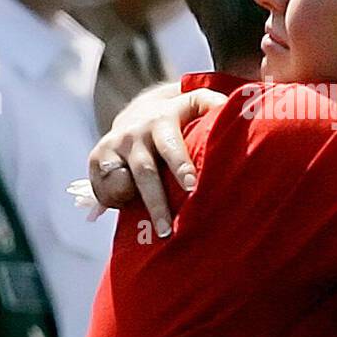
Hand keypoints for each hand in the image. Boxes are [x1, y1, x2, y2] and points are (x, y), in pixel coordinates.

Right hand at [87, 87, 227, 236]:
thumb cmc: (178, 119)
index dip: (180, 164)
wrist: (136, 113)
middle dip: (157, 201)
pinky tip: (130, 210)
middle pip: (146, 172)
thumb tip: (239, 108)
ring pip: (122, 184)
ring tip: (161, 231)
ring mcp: (114, 145)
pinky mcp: (97, 159)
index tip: (192, 186)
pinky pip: (104, 189)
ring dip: (138, 207)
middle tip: (170, 229)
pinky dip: (115, 202)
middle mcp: (136, 132)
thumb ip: (213, 105)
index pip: (172, 143)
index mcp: (163, 118)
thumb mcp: (193, 104)